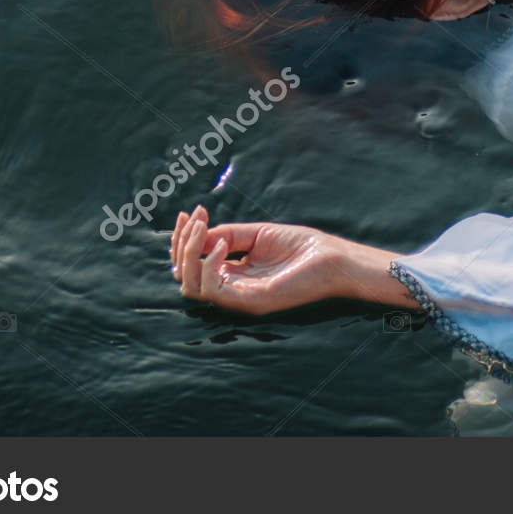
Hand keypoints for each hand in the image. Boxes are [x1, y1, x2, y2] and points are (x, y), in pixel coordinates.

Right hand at [170, 205, 343, 315]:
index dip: (185, 238)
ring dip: (190, 253)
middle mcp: (232, 288)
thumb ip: (226, 235)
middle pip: (185, 277)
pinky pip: (213, 290)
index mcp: (233, 274)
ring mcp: (239, 298)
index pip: (192, 264)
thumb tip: (197, 234)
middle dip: (181, 245)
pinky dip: (209, 264)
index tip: (191, 211)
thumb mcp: (256, 234)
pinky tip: (222, 245)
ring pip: (191, 286)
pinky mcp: (250, 302)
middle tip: (192, 219)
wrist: (331, 258)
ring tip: (204, 229)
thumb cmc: (300, 246)